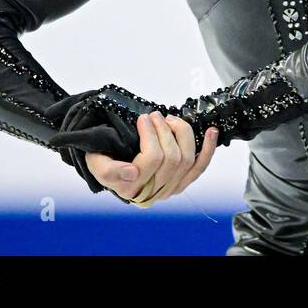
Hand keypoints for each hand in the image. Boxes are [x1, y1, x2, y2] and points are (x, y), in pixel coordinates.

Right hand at [84, 112, 218, 206]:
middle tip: (155, 115)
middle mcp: (152, 193)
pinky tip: (211, 132)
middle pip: (172, 157)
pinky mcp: (181, 183)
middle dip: (165, 130)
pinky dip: (208, 149)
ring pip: (187, 159)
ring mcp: (169, 189)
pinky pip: (199, 167)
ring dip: (182, 133)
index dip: (151, 134)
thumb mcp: (96, 163)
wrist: (111, 167)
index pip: (152, 159)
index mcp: (130, 189)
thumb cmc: (105, 161)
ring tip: (170, 119)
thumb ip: (109, 170)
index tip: (143, 118)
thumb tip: (133, 172)